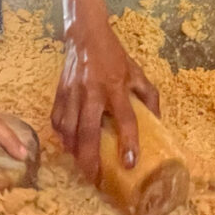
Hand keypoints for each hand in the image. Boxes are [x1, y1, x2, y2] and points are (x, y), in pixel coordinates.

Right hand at [52, 19, 160, 182]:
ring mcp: (73, 92)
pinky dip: (61, 136)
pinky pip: (57, 119)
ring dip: (74, 151)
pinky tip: (68, 146)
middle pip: (89, 131)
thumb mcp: (137, 73)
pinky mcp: (59, 91)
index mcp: (116, 86)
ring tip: (81, 166)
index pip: (125, 118)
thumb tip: (158, 123)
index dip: (128, 142)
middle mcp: (93, 91)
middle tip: (94, 178)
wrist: (86, 35)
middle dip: (90, 158)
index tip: (129, 163)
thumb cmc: (114, 57)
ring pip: (69, 128)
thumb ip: (149, 97)